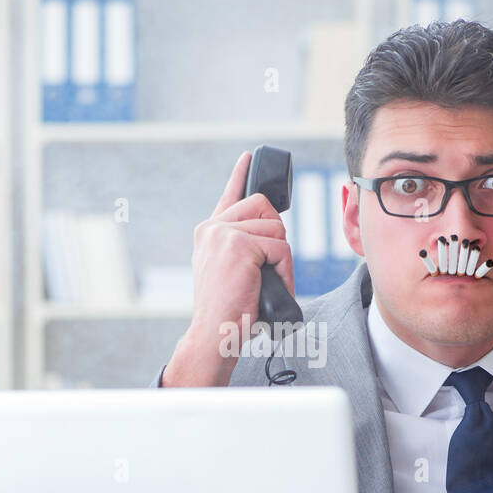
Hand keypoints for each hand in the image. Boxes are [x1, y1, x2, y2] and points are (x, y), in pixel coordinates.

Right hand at [162, 151, 293, 386]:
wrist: (213, 335)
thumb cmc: (226, 313)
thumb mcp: (230, 273)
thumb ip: (241, 249)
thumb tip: (271, 235)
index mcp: (208, 234)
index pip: (228, 196)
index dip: (240, 175)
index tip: (248, 158)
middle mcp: (212, 229)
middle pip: (263, 208)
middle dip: (277, 236)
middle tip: (270, 266)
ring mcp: (223, 234)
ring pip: (275, 230)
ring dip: (281, 259)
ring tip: (268, 282)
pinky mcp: (239, 245)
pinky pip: (280, 247)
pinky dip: (284, 269)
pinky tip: (272, 285)